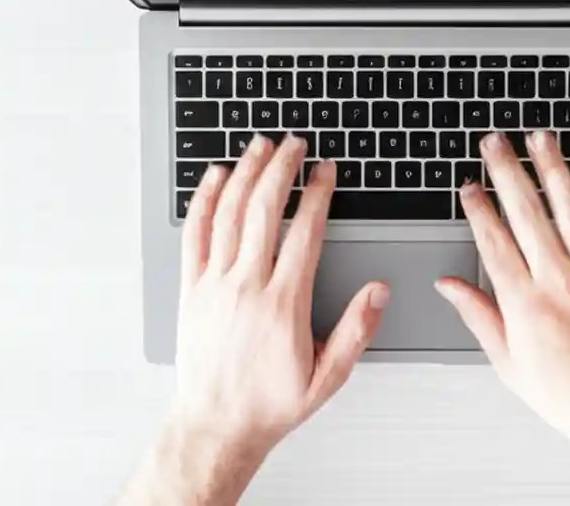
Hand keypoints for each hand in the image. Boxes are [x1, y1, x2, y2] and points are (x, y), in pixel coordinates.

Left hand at [173, 134, 388, 455]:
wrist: (216, 426)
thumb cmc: (270, 405)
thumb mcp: (328, 378)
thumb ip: (356, 330)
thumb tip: (378, 291)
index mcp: (283, 304)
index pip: (304, 232)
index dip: (317, 194)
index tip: (325, 171)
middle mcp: (246, 287)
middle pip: (264, 210)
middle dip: (281, 169)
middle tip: (294, 144)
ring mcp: (214, 285)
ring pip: (229, 214)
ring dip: (246, 174)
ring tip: (260, 147)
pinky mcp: (190, 290)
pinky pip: (195, 235)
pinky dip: (204, 202)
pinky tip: (215, 179)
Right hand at [440, 132, 569, 504]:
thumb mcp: (509, 363)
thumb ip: (479, 316)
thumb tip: (449, 286)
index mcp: (524, 302)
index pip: (492, 240)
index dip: (477, 207)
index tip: (469, 185)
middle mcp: (558, 280)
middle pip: (525, 211)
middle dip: (507, 170)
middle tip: (495, 142)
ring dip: (552, 167)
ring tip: (541, 138)